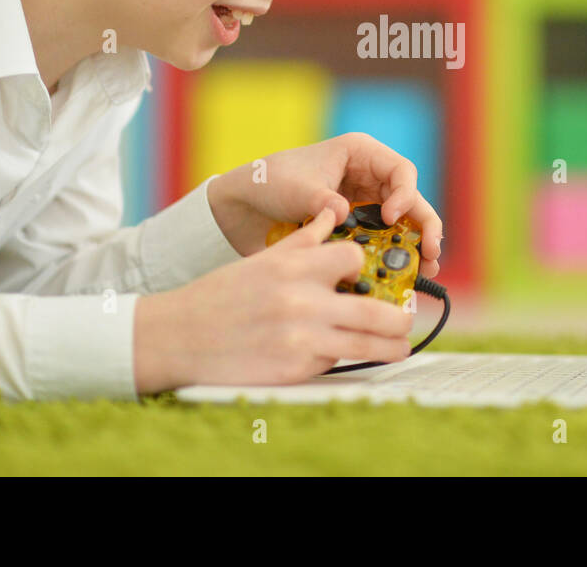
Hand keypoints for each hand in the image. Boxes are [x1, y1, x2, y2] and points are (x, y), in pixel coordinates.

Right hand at [133, 208, 415, 392]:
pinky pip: (337, 363)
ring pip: (368, 344)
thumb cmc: (221, 296)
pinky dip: (349, 360)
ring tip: (400, 346)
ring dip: (392, 347)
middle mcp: (303, 300)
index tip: (374, 274)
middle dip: (401, 316)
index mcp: (295, 267)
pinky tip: (357, 358)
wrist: (178, 336)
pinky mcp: (295, 370)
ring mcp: (301, 338)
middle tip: (407, 318)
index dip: (367, 266)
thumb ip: (304, 241)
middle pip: (376, 309)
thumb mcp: (263, 259)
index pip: (354, 258)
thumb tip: (331, 216)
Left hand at [206, 132, 441, 278]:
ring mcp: (365, 205)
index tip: (391, 217)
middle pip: (410, 200)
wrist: (242, 207)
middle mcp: (369, 178)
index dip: (405, 194)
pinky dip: (393, 258)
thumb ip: (321, 200)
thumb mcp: (296, 188)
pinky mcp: (356, 230)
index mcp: (360, 154)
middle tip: (433, 253)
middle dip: (425, 226)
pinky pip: (382, 243)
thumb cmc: (269, 183)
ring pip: (402, 225)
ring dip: (416, 246)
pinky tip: (401, 278)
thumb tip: (345, 213)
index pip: (400, 171)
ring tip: (428, 270)